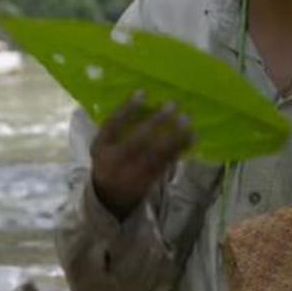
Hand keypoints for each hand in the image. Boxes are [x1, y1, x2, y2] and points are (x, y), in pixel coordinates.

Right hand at [90, 91, 194, 219]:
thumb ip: (117, 126)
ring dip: (174, 136)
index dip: (126, 109)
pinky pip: (167, 164)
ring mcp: (132, 175)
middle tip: (172, 105)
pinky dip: (180, 150)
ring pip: (156, 155)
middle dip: (155, 122)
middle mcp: (115, 163)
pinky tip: (191, 137)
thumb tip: (145, 99)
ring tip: (187, 119)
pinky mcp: (149, 182)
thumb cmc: (109, 160)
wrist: (108, 197)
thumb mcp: (103, 145)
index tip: (143, 93)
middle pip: (137, 142)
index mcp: (100, 148)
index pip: (112, 126)